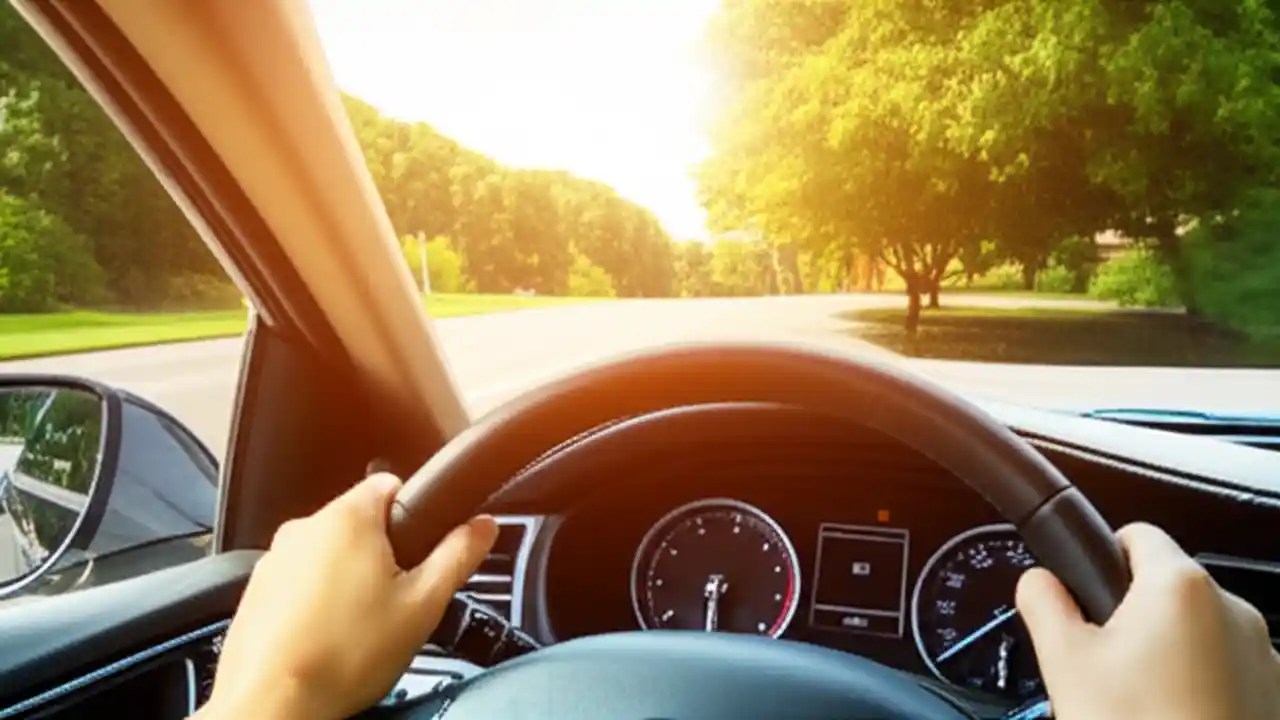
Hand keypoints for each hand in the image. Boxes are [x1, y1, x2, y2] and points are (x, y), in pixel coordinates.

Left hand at [194, 473, 497, 719]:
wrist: (273, 704)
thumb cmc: (345, 656)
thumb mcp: (422, 605)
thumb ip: (457, 556)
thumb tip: (483, 526)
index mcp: (349, 518)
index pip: (391, 484)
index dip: (415, 513)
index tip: (423, 549)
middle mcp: (304, 528)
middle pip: (359, 523)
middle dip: (382, 554)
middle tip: (398, 599)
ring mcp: (273, 559)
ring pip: (327, 555)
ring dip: (346, 579)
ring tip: (360, 627)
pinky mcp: (255, 591)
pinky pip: (297, 582)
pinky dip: (314, 602)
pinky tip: (327, 638)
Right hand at [1017, 522, 1279, 719]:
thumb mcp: (1064, 662)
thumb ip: (1043, 602)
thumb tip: (1038, 581)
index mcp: (1179, 586)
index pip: (1134, 534)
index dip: (1099, 558)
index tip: (1083, 593)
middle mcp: (1232, 610)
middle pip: (1164, 589)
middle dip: (1130, 619)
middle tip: (1101, 667)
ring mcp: (1263, 656)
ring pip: (1194, 635)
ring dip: (1164, 656)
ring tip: (1137, 706)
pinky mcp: (1272, 696)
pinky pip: (1223, 672)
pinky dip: (1195, 687)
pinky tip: (1168, 719)